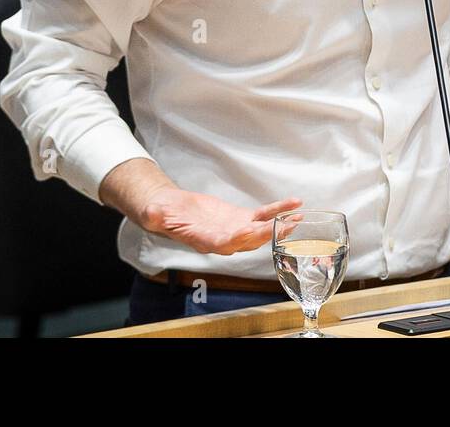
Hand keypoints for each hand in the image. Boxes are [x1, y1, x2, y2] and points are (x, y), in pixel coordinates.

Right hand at [140, 187, 303, 254]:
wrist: (170, 210)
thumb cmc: (161, 213)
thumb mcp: (154, 213)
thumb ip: (155, 216)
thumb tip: (152, 214)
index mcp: (204, 240)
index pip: (223, 243)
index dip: (237, 238)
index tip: (250, 231)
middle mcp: (223, 240)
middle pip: (248, 240)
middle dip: (268, 234)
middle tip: (285, 226)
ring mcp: (234, 231)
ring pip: (260, 231)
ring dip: (279, 226)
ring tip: (297, 219)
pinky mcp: (240, 219)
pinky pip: (262, 217)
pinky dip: (277, 211)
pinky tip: (293, 205)